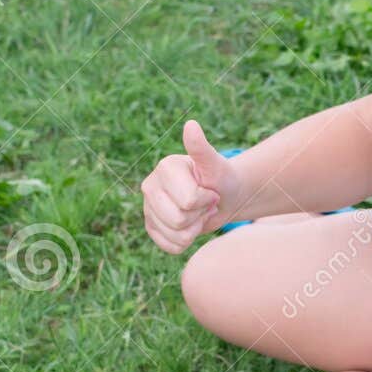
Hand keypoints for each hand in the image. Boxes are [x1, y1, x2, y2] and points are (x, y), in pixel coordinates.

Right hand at [141, 120, 241, 253]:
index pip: (188, 201)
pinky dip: (187, 242)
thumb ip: (202, 148)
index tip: (209, 190)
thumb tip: (191, 125)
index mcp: (164, 168)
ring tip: (198, 214)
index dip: (206, 200)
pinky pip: (170, 247)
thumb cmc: (221, 179)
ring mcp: (148, 207)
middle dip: (200, 216)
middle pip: (179, 220)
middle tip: (205, 204)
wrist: (223, 198)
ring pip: (176, 236)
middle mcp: (150, 186)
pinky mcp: (151, 227)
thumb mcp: (216, 164)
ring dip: (195, 229)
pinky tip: (190, 226)